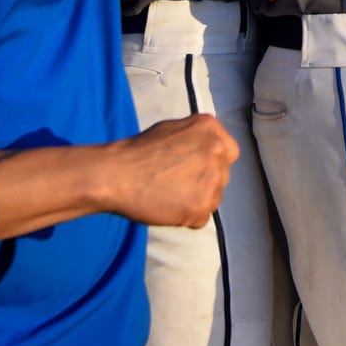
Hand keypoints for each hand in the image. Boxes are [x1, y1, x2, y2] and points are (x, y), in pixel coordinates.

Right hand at [108, 115, 237, 228]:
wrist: (117, 175)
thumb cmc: (139, 151)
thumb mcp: (175, 128)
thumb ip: (198, 138)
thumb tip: (207, 149)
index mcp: (211, 128)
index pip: (228, 151)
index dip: (212, 162)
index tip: (196, 169)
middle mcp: (217, 152)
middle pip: (222, 175)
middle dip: (204, 181)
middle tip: (178, 184)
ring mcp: (212, 180)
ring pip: (214, 197)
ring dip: (197, 199)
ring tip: (170, 195)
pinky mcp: (202, 207)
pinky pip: (202, 217)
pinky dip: (187, 217)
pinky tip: (168, 207)